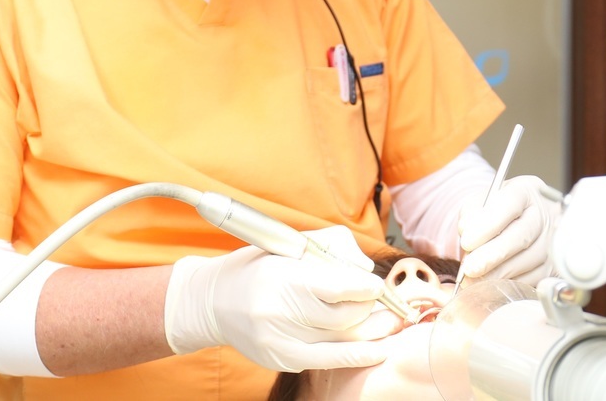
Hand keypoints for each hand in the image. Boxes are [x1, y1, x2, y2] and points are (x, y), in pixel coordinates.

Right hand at [164, 226, 391, 372]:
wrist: (214, 302)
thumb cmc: (257, 267)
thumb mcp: (290, 245)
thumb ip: (333, 247)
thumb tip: (366, 270)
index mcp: (282, 276)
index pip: (339, 286)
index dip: (367, 286)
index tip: (377, 284)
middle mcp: (280, 312)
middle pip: (345, 315)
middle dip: (370, 306)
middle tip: (379, 299)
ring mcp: (281, 341)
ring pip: (342, 339)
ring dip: (371, 329)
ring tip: (391, 321)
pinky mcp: (283, 360)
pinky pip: (330, 360)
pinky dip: (357, 355)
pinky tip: (377, 350)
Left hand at [457, 175, 561, 285]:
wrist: (523, 218)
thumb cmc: (499, 210)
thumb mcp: (481, 201)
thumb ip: (471, 212)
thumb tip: (467, 230)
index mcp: (525, 192)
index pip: (509, 204)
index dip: (488, 225)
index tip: (467, 241)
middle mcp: (544, 214)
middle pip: (522, 236)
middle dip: (493, 255)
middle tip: (470, 268)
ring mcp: (552, 240)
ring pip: (529, 260)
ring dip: (499, 274)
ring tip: (476, 280)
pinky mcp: (554, 264)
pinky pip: (535, 278)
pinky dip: (511, 284)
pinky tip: (492, 285)